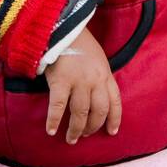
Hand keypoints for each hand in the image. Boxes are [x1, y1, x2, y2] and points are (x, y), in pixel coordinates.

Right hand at [43, 28, 120, 143]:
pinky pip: (58, 107)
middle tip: (84, 135)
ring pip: (80, 112)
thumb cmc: (80, 44)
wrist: (64, 27)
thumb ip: (100, 77)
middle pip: (99, 111)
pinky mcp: (61, 81)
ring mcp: (79, 81)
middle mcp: (95, 80)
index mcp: (106, 74)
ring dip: (76, 129)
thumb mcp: (99, 59)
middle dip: (92, 127)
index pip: (115, 101)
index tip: (111, 132)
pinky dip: (54, 120)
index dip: (114, 119)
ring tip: (71, 138)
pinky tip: (51, 130)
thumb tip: (96, 96)